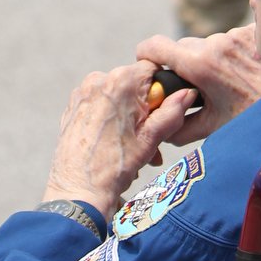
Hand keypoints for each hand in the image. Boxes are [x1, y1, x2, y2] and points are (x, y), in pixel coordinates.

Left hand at [42, 61, 195, 219]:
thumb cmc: (114, 167)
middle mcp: (98, 80)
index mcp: (120, 81)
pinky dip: (110, 120)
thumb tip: (188, 93)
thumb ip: (172, 112)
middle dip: (145, 109)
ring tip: (133, 149)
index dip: (161, 91)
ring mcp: (82, 93)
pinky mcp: (72, 107)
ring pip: (117, 97)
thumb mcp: (151, 139)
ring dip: (129, 118)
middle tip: (149, 139)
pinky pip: (99, 105)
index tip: (159, 113)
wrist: (78, 191)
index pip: (152, 68)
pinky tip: (113, 145)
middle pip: (134, 85)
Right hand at [135, 25, 260, 141]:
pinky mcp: (254, 30)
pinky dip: (234, 50)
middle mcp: (216, 43)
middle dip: (183, 64)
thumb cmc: (254, 119)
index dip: (145, 55)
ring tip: (230, 82)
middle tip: (197, 87)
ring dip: (211, 58)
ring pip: (209, 42)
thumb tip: (161, 126)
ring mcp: (237, 34)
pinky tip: (246, 68)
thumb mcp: (213, 128)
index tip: (147, 64)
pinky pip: (233, 36)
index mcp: (200, 64)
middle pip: (183, 47)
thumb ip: (179, 127)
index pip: (155, 46)